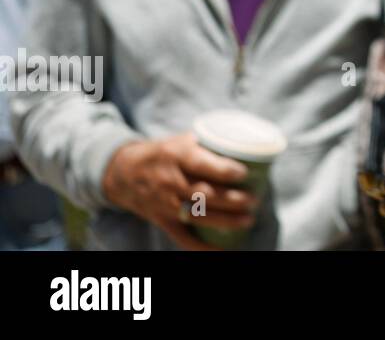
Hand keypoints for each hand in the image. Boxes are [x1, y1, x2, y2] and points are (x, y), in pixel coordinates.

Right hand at [102, 133, 257, 249]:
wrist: (123, 174)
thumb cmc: (163, 153)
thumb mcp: (180, 140)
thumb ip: (208, 142)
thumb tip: (246, 143)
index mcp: (176, 157)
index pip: (200, 164)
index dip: (223, 170)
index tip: (244, 173)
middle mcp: (170, 181)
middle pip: (204, 194)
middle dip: (232, 200)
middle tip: (255, 200)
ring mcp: (165, 204)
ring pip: (198, 216)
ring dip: (225, 221)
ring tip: (248, 220)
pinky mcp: (163, 220)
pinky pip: (183, 238)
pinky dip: (202, 247)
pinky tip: (223, 249)